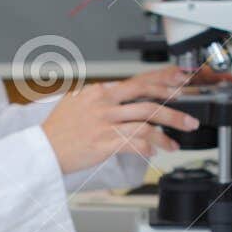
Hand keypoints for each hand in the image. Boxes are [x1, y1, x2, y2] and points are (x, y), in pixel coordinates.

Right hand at [41, 66, 198, 173]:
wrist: (42, 150)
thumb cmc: (59, 130)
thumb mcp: (77, 102)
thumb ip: (102, 97)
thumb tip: (124, 97)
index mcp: (100, 92)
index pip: (139, 80)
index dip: (164, 80)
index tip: (181, 81)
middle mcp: (104, 104)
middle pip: (148, 100)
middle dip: (174, 110)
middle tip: (190, 118)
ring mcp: (104, 124)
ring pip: (146, 124)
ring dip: (167, 134)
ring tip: (176, 143)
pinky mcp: (103, 143)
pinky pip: (134, 143)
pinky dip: (148, 147)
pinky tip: (155, 152)